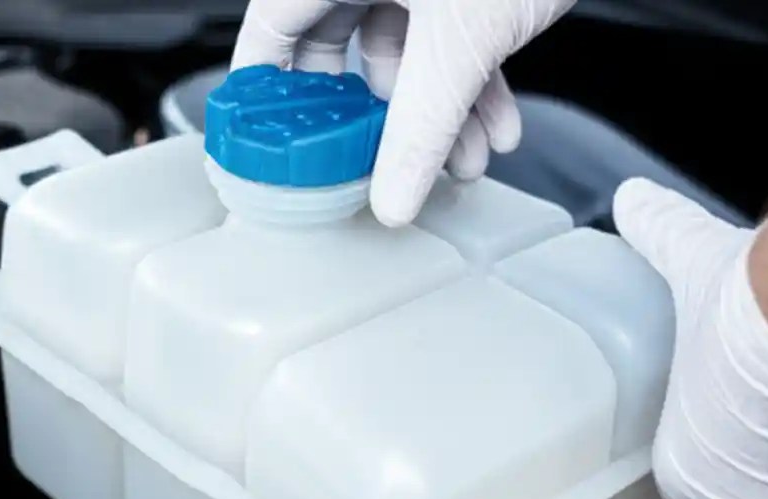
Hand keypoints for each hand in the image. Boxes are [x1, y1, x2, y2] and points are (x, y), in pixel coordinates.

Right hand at [230, 0, 575, 226]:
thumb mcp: (459, 44)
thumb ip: (420, 127)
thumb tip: (391, 196)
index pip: (271, 32)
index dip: (269, 97)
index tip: (281, 151)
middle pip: (338, 47)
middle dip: (375, 119)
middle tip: (377, 166)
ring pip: (405, 49)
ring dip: (438, 115)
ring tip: (465, 161)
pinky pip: (450, 37)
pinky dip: (474, 85)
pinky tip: (499, 127)